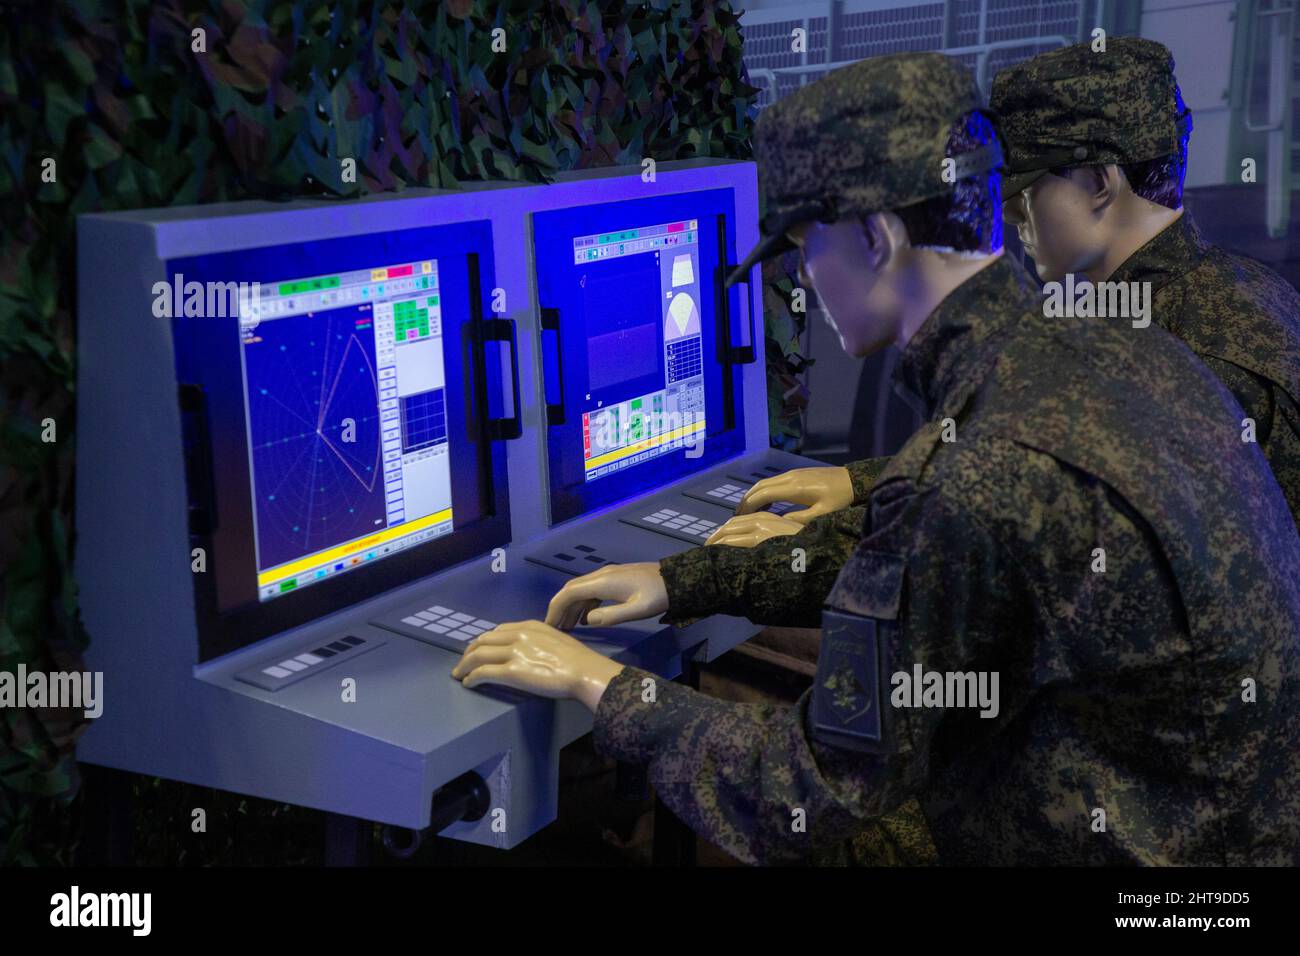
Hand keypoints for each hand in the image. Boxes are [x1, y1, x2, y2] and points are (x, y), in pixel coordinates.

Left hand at [451, 620, 624, 710]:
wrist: (584, 671)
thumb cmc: (578, 660)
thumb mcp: (557, 639)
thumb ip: (541, 641)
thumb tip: (533, 653)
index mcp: (530, 626)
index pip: (498, 631)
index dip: (484, 641)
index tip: (479, 649)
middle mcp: (518, 635)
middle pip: (483, 641)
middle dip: (469, 652)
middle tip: (463, 663)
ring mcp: (513, 652)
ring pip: (478, 656)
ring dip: (465, 665)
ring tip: (459, 674)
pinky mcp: (511, 672)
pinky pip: (482, 673)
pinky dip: (471, 678)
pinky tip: (468, 684)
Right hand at [545, 562, 668, 630]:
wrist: (677, 579)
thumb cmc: (659, 595)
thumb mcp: (637, 610)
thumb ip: (610, 616)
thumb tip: (587, 621)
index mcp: (603, 582)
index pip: (570, 592)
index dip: (556, 608)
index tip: (549, 625)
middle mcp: (601, 575)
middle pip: (571, 589)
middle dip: (560, 608)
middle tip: (554, 629)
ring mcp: (608, 575)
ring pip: (581, 590)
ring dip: (571, 607)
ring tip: (567, 628)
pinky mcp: (615, 579)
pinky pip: (592, 591)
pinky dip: (584, 604)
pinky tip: (586, 619)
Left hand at [705, 511, 803, 547]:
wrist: (821, 549)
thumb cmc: (809, 547)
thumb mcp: (789, 538)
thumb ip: (773, 539)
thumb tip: (758, 549)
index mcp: (769, 518)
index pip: (740, 521)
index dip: (726, 530)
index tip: (718, 540)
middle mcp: (762, 520)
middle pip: (730, 524)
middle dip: (716, 535)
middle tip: (707, 546)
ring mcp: (760, 528)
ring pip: (728, 532)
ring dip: (714, 541)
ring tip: (706, 551)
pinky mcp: (759, 540)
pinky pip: (732, 542)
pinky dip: (720, 546)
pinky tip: (715, 553)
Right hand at [735, 466, 852, 524]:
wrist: (854, 480)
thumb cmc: (840, 499)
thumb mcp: (823, 514)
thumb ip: (800, 519)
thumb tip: (778, 524)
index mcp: (794, 488)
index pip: (763, 495)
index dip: (748, 507)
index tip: (739, 519)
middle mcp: (789, 478)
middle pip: (759, 487)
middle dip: (745, 501)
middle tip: (736, 518)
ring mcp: (792, 474)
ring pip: (764, 483)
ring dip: (753, 496)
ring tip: (746, 512)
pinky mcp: (796, 475)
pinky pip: (773, 483)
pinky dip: (763, 493)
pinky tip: (764, 506)